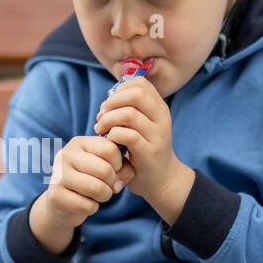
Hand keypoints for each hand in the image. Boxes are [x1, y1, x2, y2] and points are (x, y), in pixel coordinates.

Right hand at [30, 135, 135, 253]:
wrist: (62, 202)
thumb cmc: (90, 179)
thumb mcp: (108, 167)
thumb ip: (123, 167)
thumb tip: (119, 182)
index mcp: (79, 143)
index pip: (109, 148)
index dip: (118, 163)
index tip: (114, 170)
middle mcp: (66, 155)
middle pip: (104, 169)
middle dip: (112, 182)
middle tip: (108, 186)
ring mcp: (58, 175)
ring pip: (96, 188)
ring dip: (104, 196)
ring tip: (100, 195)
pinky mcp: (55, 195)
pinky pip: (86, 205)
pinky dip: (92, 208)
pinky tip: (86, 203)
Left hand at [94, 76, 184, 204]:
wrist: (161, 179)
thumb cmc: (143, 150)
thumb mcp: (141, 126)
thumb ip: (129, 110)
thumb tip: (108, 100)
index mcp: (159, 108)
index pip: (140, 83)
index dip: (119, 90)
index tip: (108, 106)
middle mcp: (161, 118)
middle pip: (136, 94)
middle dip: (112, 102)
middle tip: (101, 116)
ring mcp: (158, 135)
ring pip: (129, 114)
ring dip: (108, 119)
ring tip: (100, 129)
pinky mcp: (149, 152)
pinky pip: (128, 136)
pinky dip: (113, 135)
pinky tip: (108, 141)